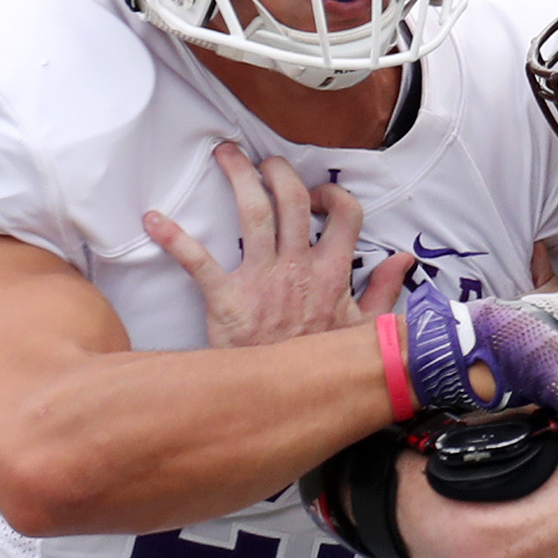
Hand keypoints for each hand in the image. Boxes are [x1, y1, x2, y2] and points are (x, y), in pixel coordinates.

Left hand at [145, 142, 412, 347]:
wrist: (286, 403)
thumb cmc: (319, 364)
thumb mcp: (363, 329)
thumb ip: (385, 291)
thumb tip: (404, 259)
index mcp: (332, 273)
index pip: (345, 215)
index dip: (334, 196)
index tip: (321, 195)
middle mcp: (298, 268)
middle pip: (293, 200)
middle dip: (278, 170)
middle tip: (265, 161)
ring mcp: (262, 281)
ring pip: (254, 213)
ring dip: (239, 177)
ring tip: (225, 154)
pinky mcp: (227, 300)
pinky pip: (198, 262)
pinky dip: (174, 238)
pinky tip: (153, 220)